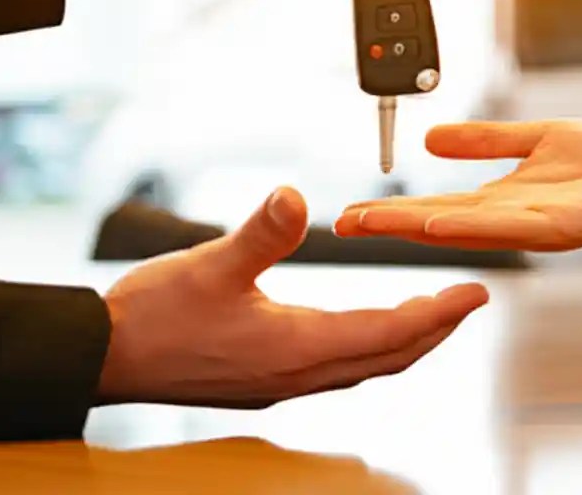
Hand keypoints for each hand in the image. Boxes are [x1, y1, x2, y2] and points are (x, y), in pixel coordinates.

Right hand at [97, 186, 487, 408]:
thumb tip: (294, 196)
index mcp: (295, 348)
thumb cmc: (153, 317)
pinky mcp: (263, 381)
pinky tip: (358, 330)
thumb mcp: (209, 264)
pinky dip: (365, 347)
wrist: (106, 358)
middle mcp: (297, 375)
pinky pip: (335, 368)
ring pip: (363, 366)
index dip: (438, 313)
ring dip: (401, 341)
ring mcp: (281, 383)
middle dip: (432, 330)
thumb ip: (259, 233)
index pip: (389, 332)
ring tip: (427, 314)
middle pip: (387, 358)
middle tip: (464, 303)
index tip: (475, 293)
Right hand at [333, 120, 581, 250]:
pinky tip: (443, 224)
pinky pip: (513, 227)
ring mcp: (536, 226)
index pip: (433, 207)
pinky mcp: (565, 226)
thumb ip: (486, 141)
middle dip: (392, 224)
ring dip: (423, 227)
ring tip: (384, 224)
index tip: (352, 212)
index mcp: (500, 201)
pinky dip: (474, 226)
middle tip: (346, 224)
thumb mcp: (534, 139)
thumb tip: (433, 140)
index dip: (392, 210)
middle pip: (440, 223)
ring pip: (469, 229)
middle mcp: (511, 219)